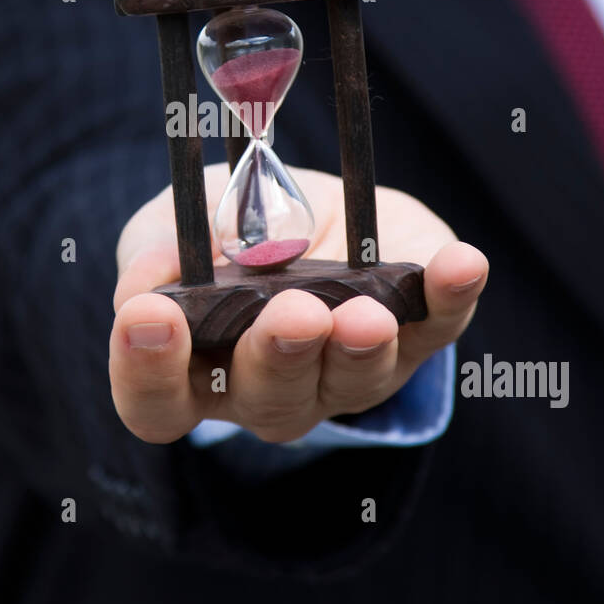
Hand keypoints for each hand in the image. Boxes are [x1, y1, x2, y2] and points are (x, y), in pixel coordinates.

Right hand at [110, 164, 486, 443]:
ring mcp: (346, 371)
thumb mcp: (174, 224)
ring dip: (361, 348)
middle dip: (281, 356)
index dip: (148, 371)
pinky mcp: (413, 332)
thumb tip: (142, 287)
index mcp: (194, 372)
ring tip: (367, 314)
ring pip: (354, 381)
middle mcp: (270, 390)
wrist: (295, 202)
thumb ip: (155, 252)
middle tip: (293, 315)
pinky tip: (460, 265)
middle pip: (270, 401)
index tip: (148, 316)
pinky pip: (437, 327)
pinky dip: (450, 297)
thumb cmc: (221, 232)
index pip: (158, 402)